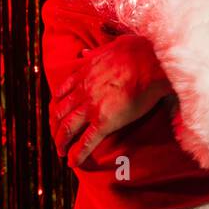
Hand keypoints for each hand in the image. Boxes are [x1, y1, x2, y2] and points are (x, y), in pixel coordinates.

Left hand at [51, 35, 173, 165]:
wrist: (152, 62)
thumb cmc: (138, 51)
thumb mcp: (110, 45)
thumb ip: (95, 52)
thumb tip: (84, 52)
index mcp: (84, 72)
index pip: (62, 91)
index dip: (57, 105)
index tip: (57, 112)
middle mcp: (83, 90)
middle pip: (60, 112)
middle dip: (56, 127)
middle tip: (57, 136)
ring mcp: (92, 107)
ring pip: (68, 128)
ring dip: (61, 141)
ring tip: (61, 152)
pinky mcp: (104, 121)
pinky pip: (86, 141)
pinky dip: (78, 153)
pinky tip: (73, 163)